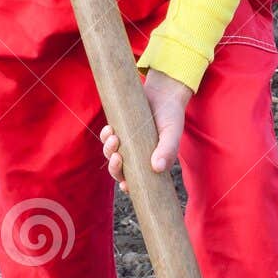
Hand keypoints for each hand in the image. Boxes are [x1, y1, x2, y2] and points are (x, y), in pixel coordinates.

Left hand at [100, 70, 192, 193]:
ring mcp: (127, 143)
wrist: (163, 92)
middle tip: (117, 156)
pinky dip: (105, 136)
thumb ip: (167, 150)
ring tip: (113, 137)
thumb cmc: (171, 116)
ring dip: (108, 149)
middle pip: (119, 170)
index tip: (124, 186)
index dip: (129, 186)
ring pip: (111, 154)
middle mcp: (137, 155)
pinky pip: (107, 138)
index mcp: (151, 162)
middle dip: (114, 167)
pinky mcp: (120, 130)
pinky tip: (109, 129)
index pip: (137, 180)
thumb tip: (157, 168)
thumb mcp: (172, 133)